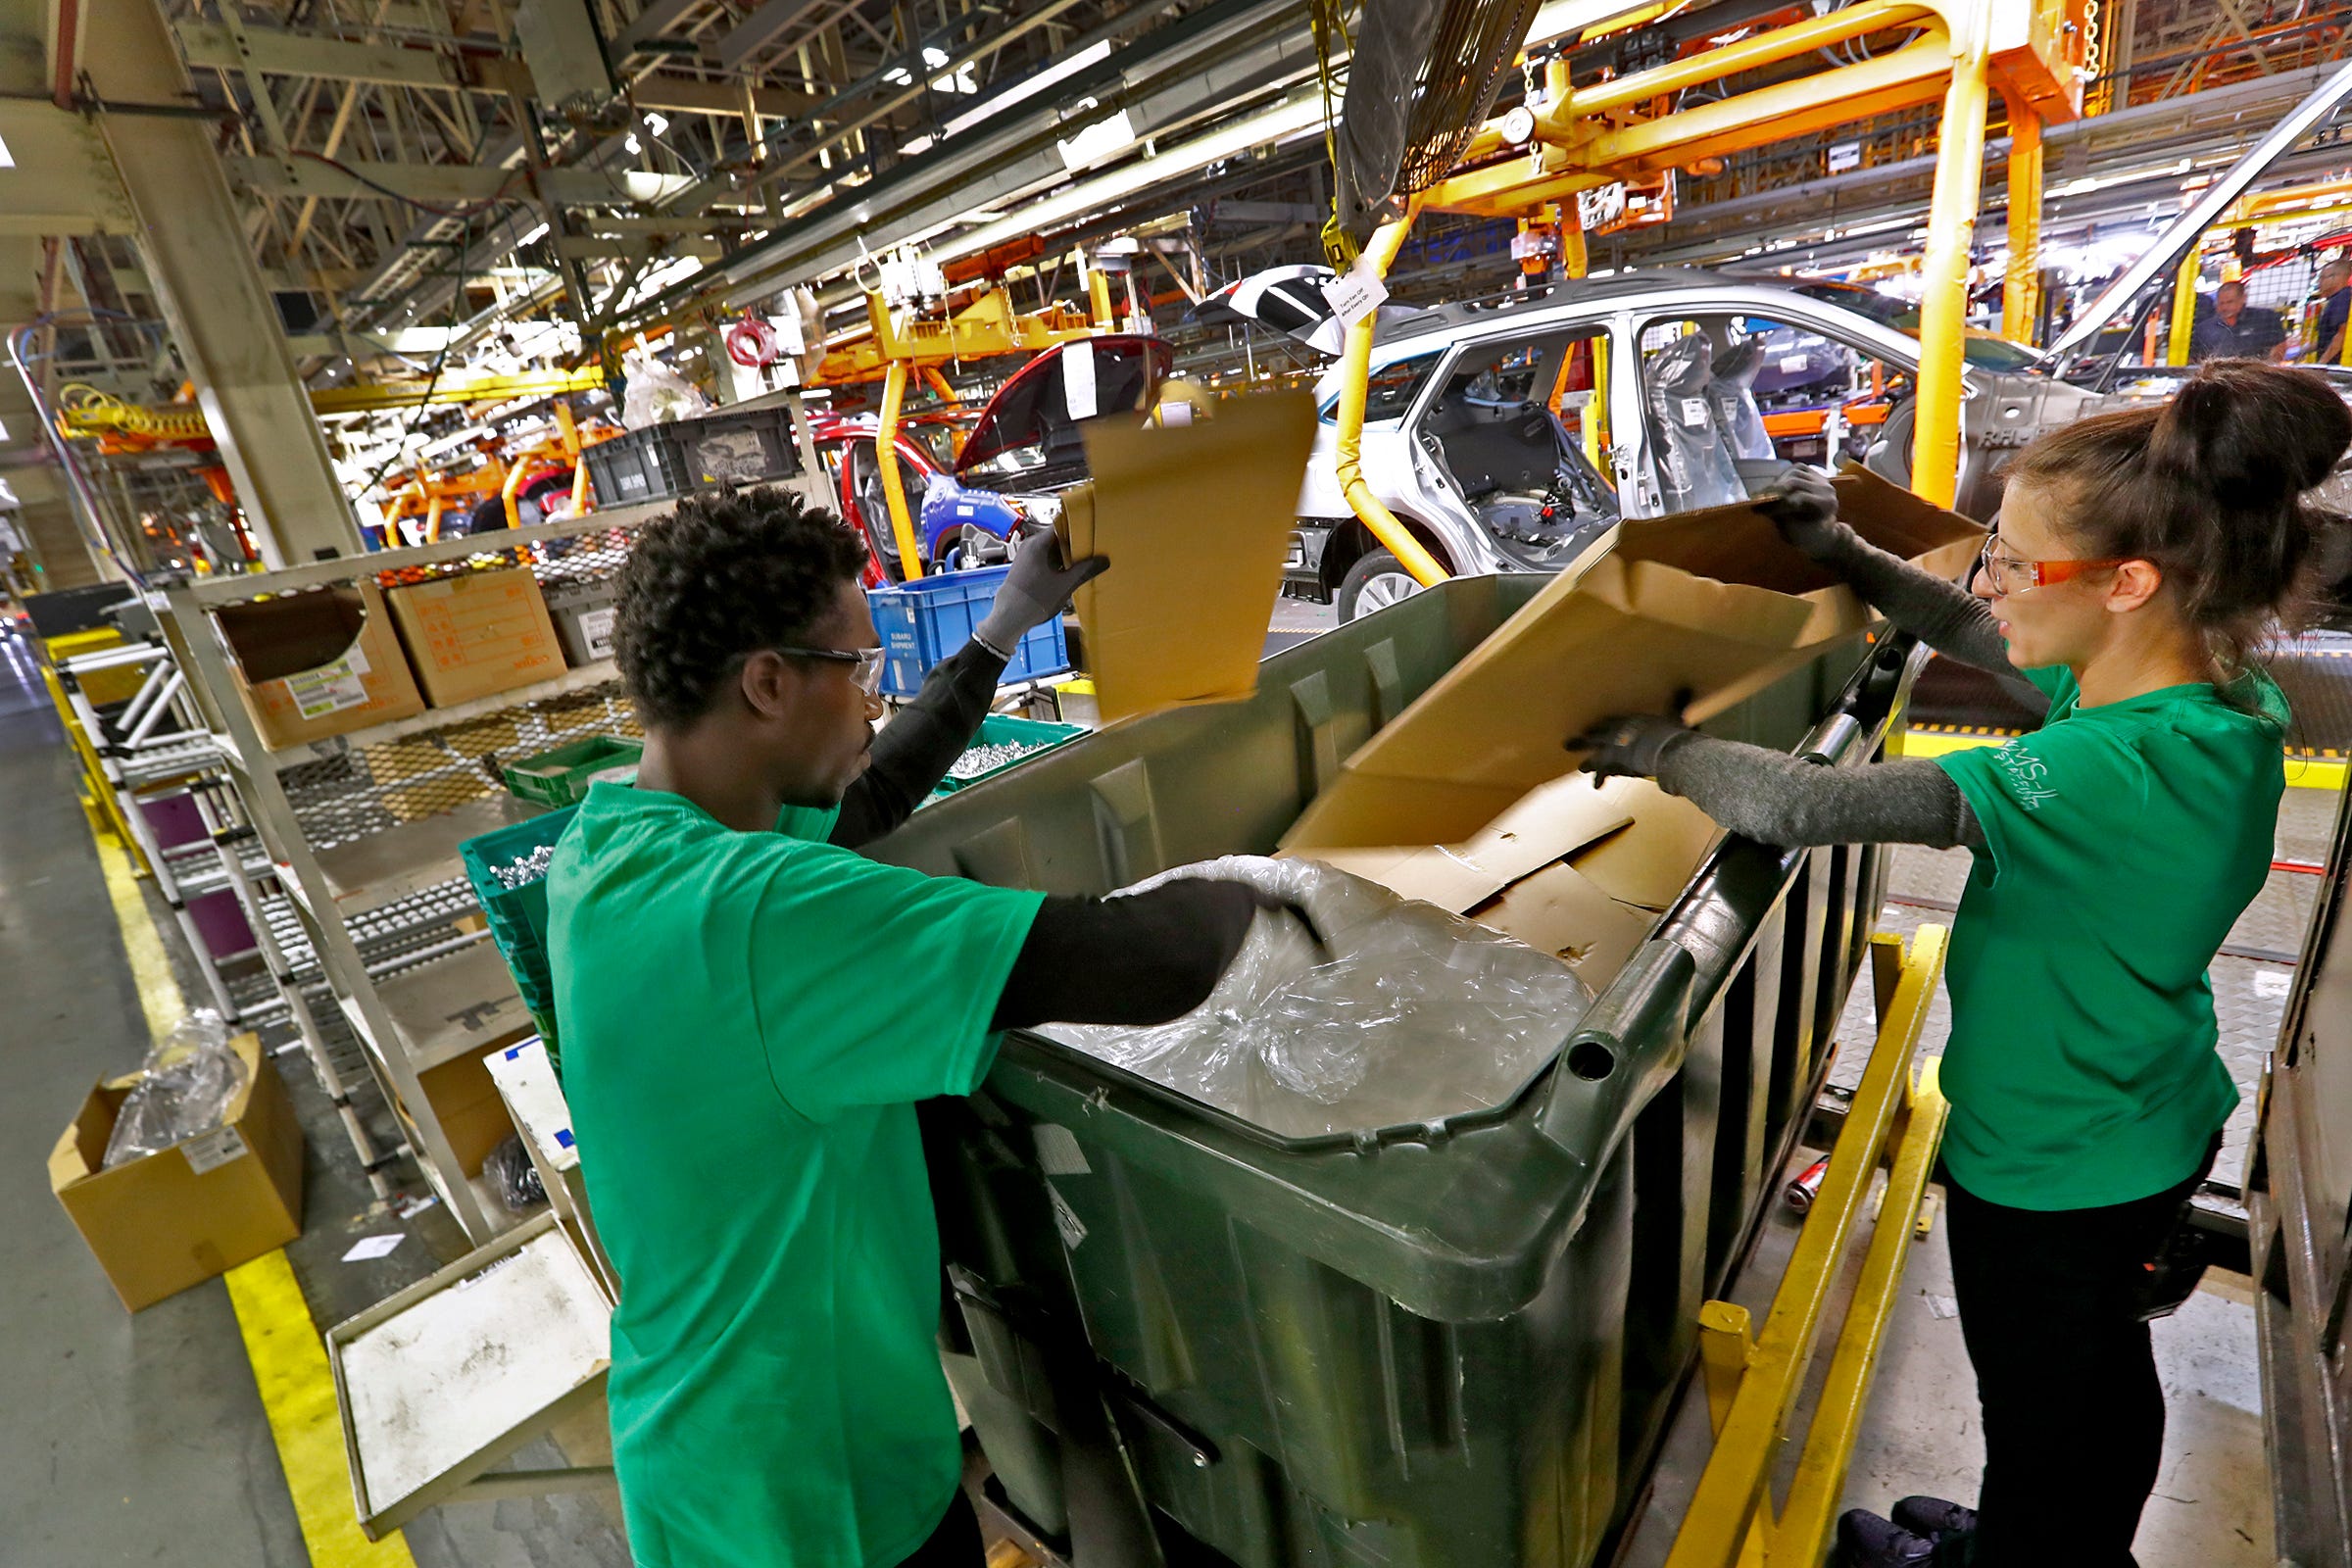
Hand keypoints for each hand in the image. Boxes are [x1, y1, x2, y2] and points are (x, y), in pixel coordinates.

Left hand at [974, 532, 1108, 654]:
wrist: (1009, 618)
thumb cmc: (1034, 600)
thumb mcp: (1064, 586)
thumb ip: (1084, 571)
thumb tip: (1104, 561)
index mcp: (1037, 544)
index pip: (1061, 526)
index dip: (1078, 528)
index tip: (1093, 532)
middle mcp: (1030, 546)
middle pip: (1057, 537)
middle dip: (1075, 543)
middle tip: (1093, 547)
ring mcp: (1027, 556)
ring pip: (1051, 549)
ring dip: (1067, 554)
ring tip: (1085, 560)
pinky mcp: (1026, 567)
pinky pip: (1045, 558)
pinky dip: (1057, 562)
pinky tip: (1070, 571)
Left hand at [1569, 713, 1696, 780]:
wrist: (1662, 747)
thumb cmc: (1669, 731)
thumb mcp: (1674, 713)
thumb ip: (1677, 702)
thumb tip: (1686, 687)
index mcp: (1628, 720)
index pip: (1612, 721)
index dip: (1604, 725)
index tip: (1596, 726)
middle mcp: (1615, 732)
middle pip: (1594, 736)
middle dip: (1584, 740)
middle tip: (1569, 743)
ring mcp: (1611, 749)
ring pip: (1593, 756)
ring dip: (1588, 762)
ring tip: (1581, 767)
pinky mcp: (1612, 764)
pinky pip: (1602, 774)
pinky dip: (1600, 780)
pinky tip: (1597, 786)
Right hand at [1754, 468, 1847, 560]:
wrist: (1824, 534)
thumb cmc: (1808, 538)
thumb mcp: (1795, 532)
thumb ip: (1782, 516)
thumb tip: (1761, 505)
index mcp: (1825, 505)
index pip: (1798, 497)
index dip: (1778, 503)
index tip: (1760, 509)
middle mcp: (1826, 489)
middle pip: (1796, 481)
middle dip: (1775, 490)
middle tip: (1759, 498)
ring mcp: (1823, 481)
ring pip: (1795, 472)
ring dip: (1778, 482)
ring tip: (1766, 493)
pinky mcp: (1817, 476)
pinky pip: (1798, 468)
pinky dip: (1784, 475)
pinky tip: (1777, 485)